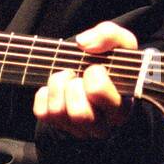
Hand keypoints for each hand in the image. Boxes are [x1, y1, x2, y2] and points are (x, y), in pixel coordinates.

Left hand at [32, 21, 137, 139]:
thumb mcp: (120, 42)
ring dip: (57, 86)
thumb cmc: (111, 62)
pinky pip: (42, 112)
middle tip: (78, 74)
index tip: (96, 67)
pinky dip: (44, 94)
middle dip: (72, 85)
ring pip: (58, 113)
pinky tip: (58, 88)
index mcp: (121, 108)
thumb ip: (109, 35)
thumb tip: (83, 43)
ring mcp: (79, 128)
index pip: (98, 91)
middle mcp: (102, 125)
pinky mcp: (59, 125)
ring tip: (67, 77)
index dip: (92, 73)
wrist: (96, 72)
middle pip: (78, 113)